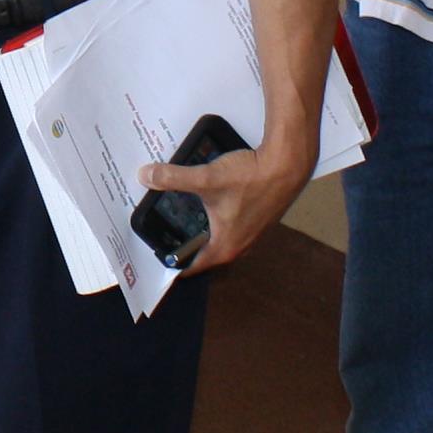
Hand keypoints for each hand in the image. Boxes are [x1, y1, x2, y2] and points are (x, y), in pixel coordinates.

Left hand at [141, 135, 310, 278]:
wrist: (287, 164)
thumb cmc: (250, 178)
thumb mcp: (206, 178)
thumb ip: (173, 178)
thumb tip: (145, 176)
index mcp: (224, 248)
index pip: (191, 267)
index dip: (171, 263)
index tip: (153, 254)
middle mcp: (239, 247)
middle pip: (203, 254)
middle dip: (183, 244)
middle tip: (161, 232)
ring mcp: (252, 235)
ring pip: (218, 240)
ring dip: (202, 233)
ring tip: (181, 219)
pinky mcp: (259, 221)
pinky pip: (231, 229)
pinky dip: (217, 222)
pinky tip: (209, 205)